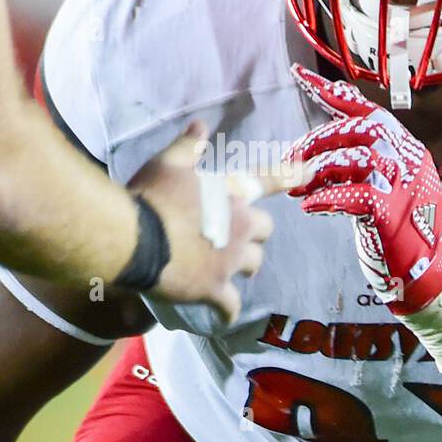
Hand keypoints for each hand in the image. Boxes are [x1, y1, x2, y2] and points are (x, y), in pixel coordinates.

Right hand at [130, 122, 297, 322]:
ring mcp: (230, 260)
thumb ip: (187, 146)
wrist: (134, 239)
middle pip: (265, 230)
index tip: (308, 171)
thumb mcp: (167, 164)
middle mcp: (240, 226)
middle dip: (254, 234)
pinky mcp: (215, 289)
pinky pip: (231, 306)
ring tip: (226, 270)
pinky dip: (227, 311)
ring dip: (244, 266)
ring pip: (254, 265)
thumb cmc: (152, 196)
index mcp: (230, 194)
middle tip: (236, 238)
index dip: (289, 175)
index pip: (266, 180)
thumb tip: (200, 125)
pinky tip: (223, 316)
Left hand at [287, 65, 441, 314]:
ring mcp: (404, 182)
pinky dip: (327, 198)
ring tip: (296, 188)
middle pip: (356, 130)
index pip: (365, 108)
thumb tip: (311, 152)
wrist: (428, 267)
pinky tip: (310, 207)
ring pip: (353, 159)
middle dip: (316, 143)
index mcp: (403, 144)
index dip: (331, 91)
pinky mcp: (394, 210)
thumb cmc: (397, 226)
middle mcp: (408, 156)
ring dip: (316, 172)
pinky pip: (354, 194)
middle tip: (289, 161)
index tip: (300, 76)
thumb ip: (355, 163)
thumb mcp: (380, 184)